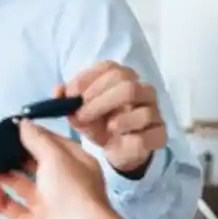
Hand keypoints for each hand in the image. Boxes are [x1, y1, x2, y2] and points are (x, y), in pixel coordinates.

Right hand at [0, 120, 124, 218]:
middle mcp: (61, 181)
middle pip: (33, 164)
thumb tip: (22, 122)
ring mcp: (47, 203)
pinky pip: (12, 208)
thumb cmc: (71, 190)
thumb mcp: (55, 157)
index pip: (51, 143)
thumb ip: (36, 139)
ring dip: (3, 175)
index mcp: (74, 163)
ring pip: (20, 185)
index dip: (31, 134)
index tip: (8, 129)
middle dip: (12, 155)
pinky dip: (1, 200)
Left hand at [62, 61, 165, 176]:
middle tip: (82, 114)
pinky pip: (149, 131)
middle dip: (98, 98)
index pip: (108, 68)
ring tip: (104, 128)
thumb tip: (58, 90)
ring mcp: (154, 110)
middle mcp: (142, 89)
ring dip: (116, 117)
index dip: (87, 79)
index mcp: (121, 78)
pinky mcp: (159, 133)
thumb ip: (67, 100)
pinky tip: (117, 139)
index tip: (71, 94)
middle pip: (125, 83)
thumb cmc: (100, 125)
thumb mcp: (79, 112)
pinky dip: (129, 135)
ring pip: (141, 104)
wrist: (118, 151)